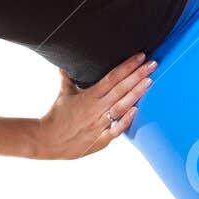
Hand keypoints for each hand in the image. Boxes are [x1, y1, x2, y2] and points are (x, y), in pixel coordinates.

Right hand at [32, 53, 154, 159]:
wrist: (46, 141)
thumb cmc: (55, 116)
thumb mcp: (63, 95)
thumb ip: (67, 78)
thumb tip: (64, 64)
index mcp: (88, 96)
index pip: (112, 78)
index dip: (127, 66)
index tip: (140, 57)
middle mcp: (96, 109)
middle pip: (120, 89)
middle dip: (138, 75)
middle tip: (153, 64)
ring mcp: (99, 124)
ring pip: (121, 107)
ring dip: (136, 94)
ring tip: (150, 81)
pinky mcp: (100, 139)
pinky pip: (116, 130)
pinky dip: (126, 121)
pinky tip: (136, 110)